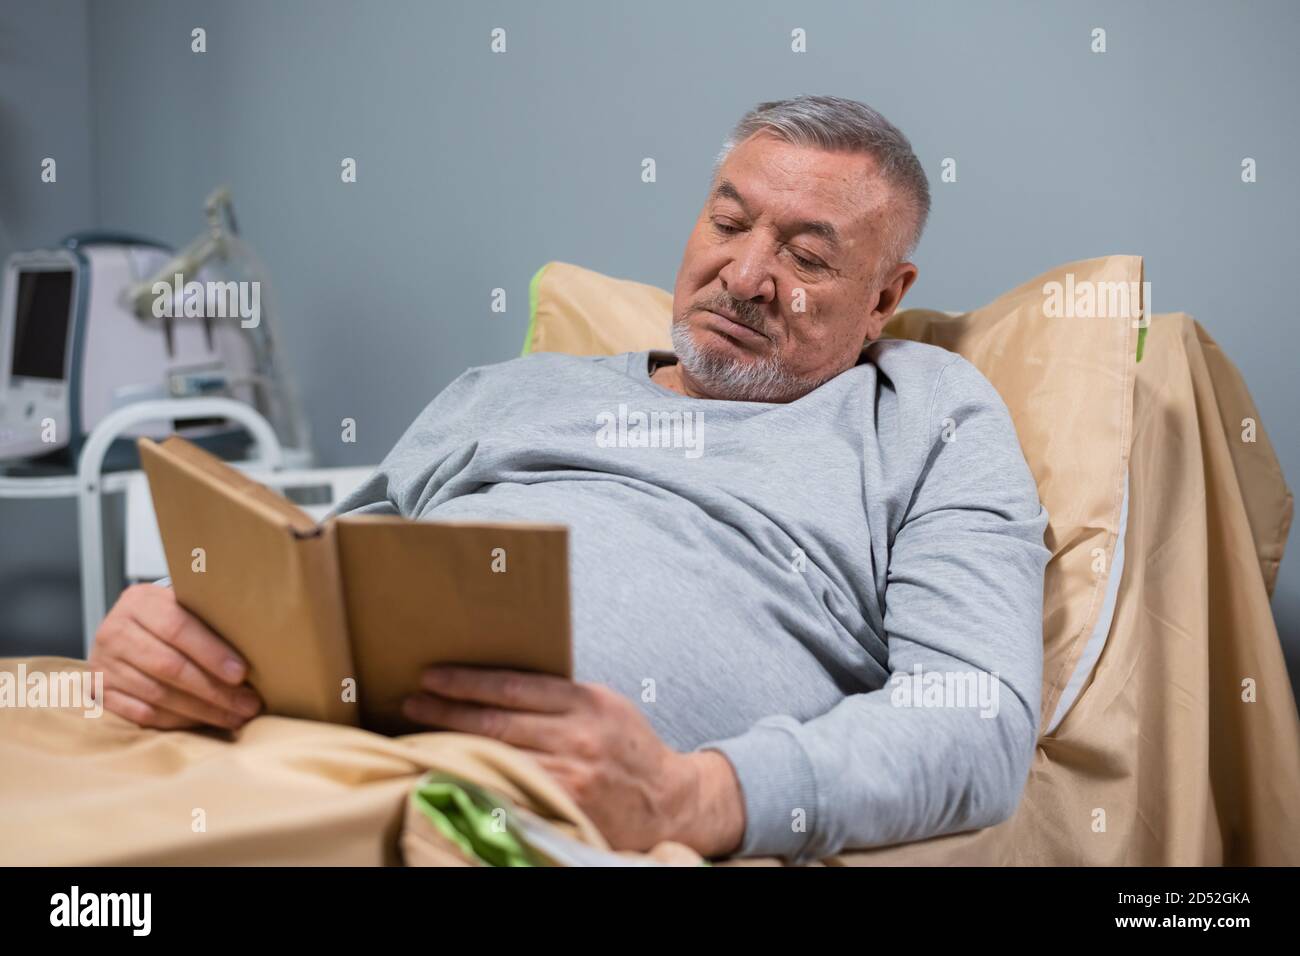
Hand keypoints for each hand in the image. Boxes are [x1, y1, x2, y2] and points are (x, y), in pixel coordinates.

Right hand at [89, 584, 262, 729]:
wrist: (127, 628)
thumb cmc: (170, 617)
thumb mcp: (186, 604)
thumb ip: (211, 615)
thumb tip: (262, 636)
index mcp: (140, 602)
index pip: (178, 628)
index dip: (212, 653)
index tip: (242, 674)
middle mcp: (115, 630)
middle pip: (169, 666)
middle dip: (214, 690)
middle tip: (248, 704)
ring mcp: (103, 663)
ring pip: (157, 694)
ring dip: (201, 711)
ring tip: (235, 717)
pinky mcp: (100, 691)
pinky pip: (141, 713)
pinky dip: (176, 721)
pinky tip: (204, 723)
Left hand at [403, 666, 745, 855]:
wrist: (668, 800)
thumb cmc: (627, 745)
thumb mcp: (602, 705)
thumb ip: (557, 696)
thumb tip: (494, 682)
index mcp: (585, 703)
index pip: (513, 686)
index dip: (467, 682)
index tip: (432, 676)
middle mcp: (576, 739)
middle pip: (496, 722)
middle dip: (447, 711)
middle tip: (411, 702)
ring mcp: (568, 778)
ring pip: (496, 760)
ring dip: (452, 748)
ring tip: (417, 738)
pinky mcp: (564, 809)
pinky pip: (509, 794)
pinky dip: (477, 783)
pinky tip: (451, 775)